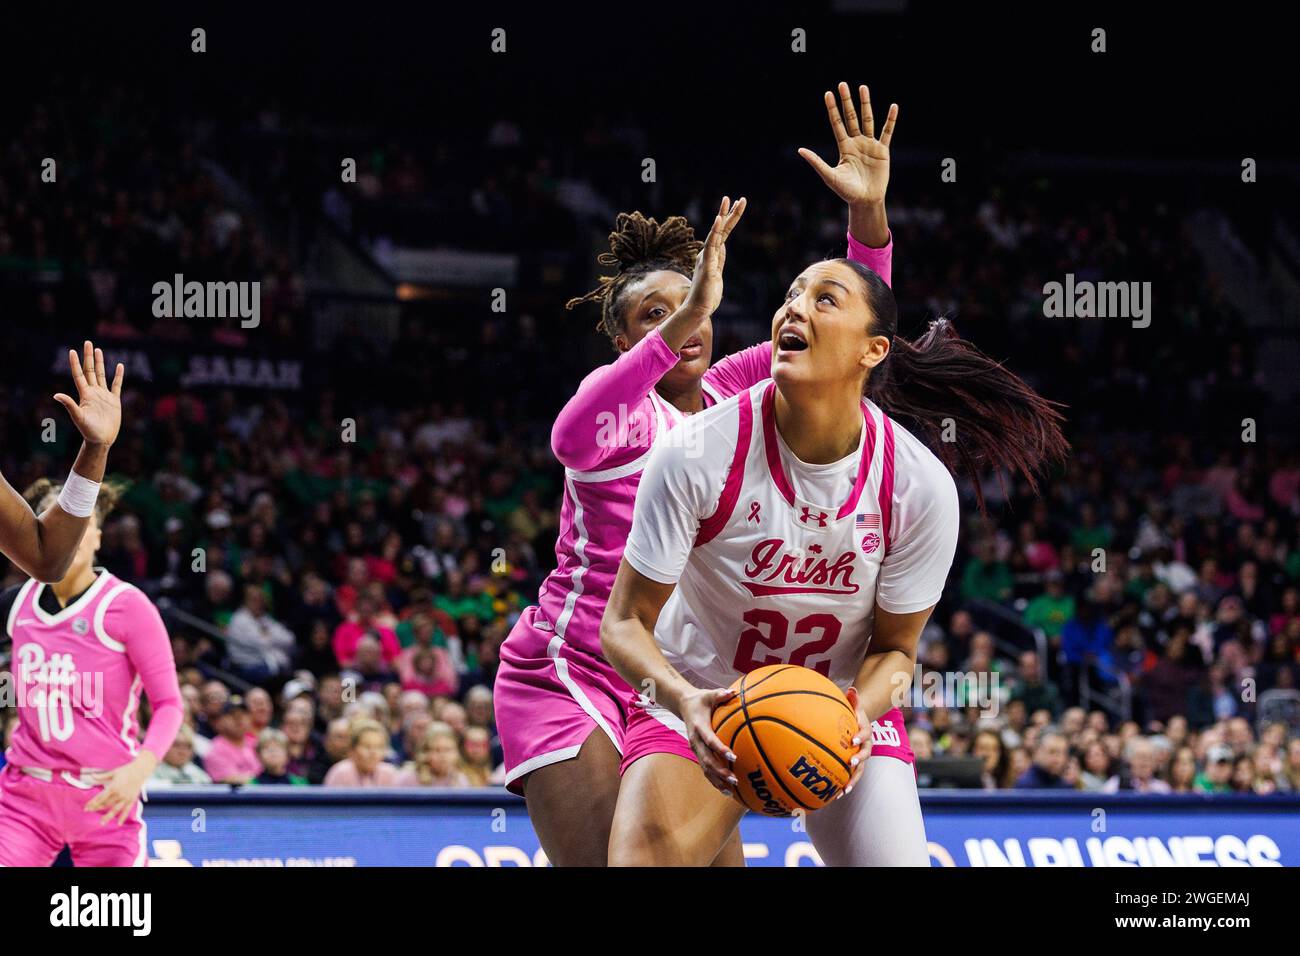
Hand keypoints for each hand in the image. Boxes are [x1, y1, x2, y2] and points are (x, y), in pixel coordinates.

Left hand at [53, 340, 124, 446]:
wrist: (101, 439)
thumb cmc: (88, 431)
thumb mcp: (78, 417)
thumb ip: (69, 405)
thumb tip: (56, 395)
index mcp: (85, 394)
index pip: (79, 375)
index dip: (75, 363)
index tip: (72, 351)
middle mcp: (93, 392)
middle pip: (90, 370)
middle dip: (89, 357)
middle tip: (88, 342)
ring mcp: (104, 396)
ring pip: (102, 375)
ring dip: (100, 362)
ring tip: (98, 350)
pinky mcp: (114, 401)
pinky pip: (117, 385)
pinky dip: (119, 376)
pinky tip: (120, 366)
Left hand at [86, 754, 153, 825]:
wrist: (141, 770)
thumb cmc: (126, 770)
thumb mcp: (114, 772)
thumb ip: (102, 776)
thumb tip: (92, 776)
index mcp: (113, 787)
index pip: (100, 798)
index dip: (92, 803)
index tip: (86, 807)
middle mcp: (119, 794)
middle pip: (106, 804)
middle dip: (97, 808)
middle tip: (89, 811)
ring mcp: (126, 798)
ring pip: (115, 809)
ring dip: (108, 816)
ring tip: (102, 823)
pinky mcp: (132, 799)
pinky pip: (127, 810)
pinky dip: (123, 817)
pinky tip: (119, 823)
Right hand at [678, 684, 739, 796]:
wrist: (683, 705)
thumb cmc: (700, 699)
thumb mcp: (709, 694)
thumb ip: (720, 694)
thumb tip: (732, 692)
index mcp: (699, 727)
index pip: (710, 740)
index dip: (721, 749)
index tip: (734, 756)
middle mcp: (695, 741)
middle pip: (707, 760)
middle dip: (720, 772)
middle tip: (735, 780)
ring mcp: (695, 749)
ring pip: (705, 768)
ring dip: (717, 780)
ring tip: (731, 790)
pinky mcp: (698, 753)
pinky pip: (705, 769)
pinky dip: (714, 780)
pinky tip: (726, 789)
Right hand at [679, 195, 746, 322]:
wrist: (698, 309)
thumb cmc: (707, 296)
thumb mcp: (717, 276)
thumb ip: (718, 262)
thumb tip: (722, 250)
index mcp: (712, 256)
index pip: (723, 234)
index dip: (730, 221)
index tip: (736, 207)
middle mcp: (707, 253)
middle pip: (721, 230)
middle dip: (729, 213)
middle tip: (738, 198)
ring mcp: (707, 258)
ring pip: (716, 233)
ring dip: (723, 216)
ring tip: (728, 201)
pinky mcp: (707, 265)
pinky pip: (711, 245)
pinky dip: (714, 231)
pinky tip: (718, 220)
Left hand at [798, 82, 896, 206]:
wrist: (865, 201)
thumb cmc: (846, 191)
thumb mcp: (829, 176)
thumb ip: (816, 161)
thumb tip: (800, 150)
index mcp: (844, 147)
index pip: (837, 123)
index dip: (832, 109)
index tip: (828, 93)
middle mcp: (856, 143)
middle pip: (851, 117)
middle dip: (847, 101)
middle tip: (843, 84)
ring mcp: (870, 145)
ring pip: (868, 120)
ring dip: (865, 104)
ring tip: (863, 87)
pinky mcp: (883, 151)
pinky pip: (888, 132)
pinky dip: (891, 120)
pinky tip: (893, 106)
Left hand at [842, 686, 873, 795]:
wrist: (860, 723)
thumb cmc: (853, 713)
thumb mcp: (855, 705)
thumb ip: (854, 699)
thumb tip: (852, 689)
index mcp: (865, 731)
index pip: (866, 734)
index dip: (860, 737)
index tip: (853, 741)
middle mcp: (866, 746)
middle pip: (865, 755)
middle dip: (859, 761)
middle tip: (851, 764)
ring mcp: (862, 757)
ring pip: (860, 770)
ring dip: (853, 780)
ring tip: (844, 789)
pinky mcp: (855, 765)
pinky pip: (852, 776)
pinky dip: (845, 785)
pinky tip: (835, 795)